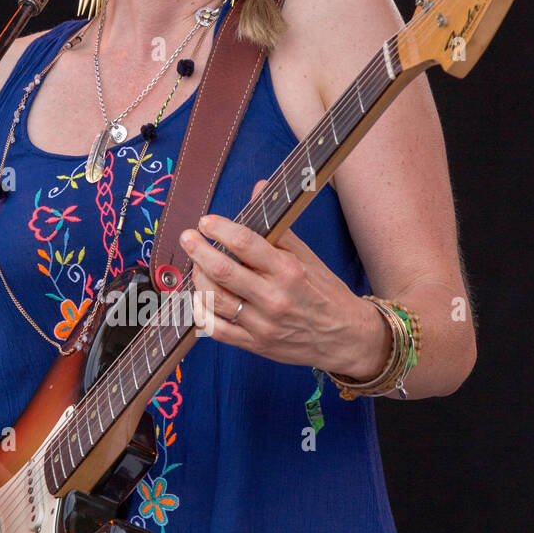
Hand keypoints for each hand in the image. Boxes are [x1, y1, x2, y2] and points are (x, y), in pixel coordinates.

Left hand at [179, 180, 391, 372]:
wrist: (345, 336)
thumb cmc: (324, 292)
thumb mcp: (306, 256)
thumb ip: (278, 227)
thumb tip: (259, 188)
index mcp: (288, 271)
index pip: (245, 243)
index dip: (220, 229)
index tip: (207, 222)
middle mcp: (274, 297)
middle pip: (222, 271)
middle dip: (198, 250)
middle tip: (188, 237)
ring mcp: (263, 324)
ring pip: (215, 299)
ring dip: (198, 278)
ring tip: (196, 265)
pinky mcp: (256, 344)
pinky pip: (217, 330)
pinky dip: (202, 313)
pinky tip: (200, 298)